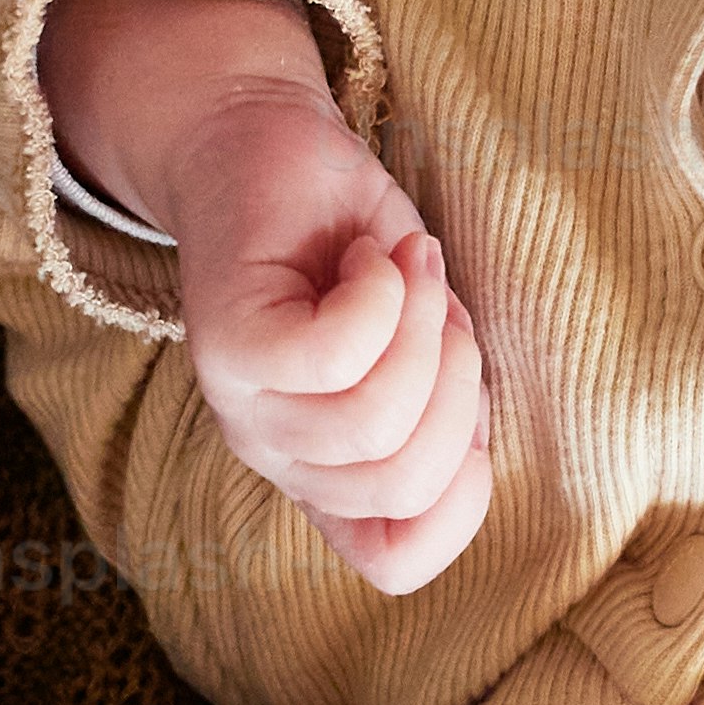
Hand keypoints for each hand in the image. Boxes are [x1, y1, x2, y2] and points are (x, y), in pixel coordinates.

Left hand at [40, 0, 492, 589]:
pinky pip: (335, 356)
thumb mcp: (429, 337)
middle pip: (402, 484)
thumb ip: (451, 403)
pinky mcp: (227, 343)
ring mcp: (244, 406)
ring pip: (373, 422)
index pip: (396, 562)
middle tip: (436, 310)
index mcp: (327, 474)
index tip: (466, 400)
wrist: (262, 141)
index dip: (464, 498)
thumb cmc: (353, 242)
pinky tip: (371, 257)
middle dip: (457, 389)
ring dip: (421, 330)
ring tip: (404, 272)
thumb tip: (476, 441)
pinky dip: (381, 297)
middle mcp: (277, 456)